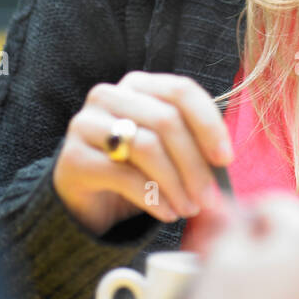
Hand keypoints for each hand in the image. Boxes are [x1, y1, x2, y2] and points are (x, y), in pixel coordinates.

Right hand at [52, 72, 232, 234]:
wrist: (87, 198)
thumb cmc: (135, 168)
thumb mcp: (166, 148)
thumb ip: (193, 142)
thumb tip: (224, 161)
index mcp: (138, 84)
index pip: (181, 90)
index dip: (209, 124)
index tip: (225, 158)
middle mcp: (109, 95)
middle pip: (166, 120)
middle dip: (195, 163)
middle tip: (209, 197)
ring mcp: (86, 124)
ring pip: (146, 146)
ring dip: (176, 183)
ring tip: (189, 208)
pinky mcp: (73, 157)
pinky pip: (123, 175)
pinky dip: (152, 197)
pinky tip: (167, 213)